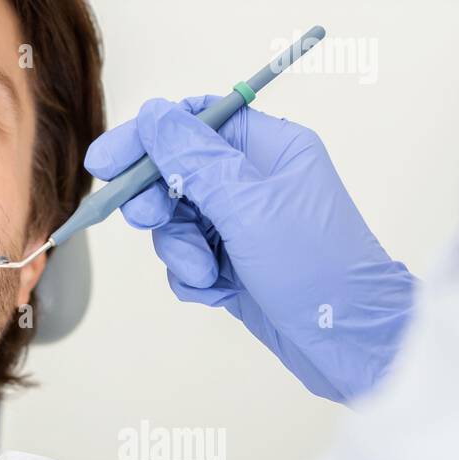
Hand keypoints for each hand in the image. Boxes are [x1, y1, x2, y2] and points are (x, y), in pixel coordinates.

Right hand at [84, 96, 416, 402]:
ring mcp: (243, 224)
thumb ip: (193, 160)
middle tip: (147, 219)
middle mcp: (255, 180)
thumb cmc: (318, 268)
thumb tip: (153, 115)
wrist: (350, 344)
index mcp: (270, 148)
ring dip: (180, 249)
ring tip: (205, 271)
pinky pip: (187, 258)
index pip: (196, 120)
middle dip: (158, 202)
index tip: (107, 162)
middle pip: (175, 171)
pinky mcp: (234, 264)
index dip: (148, 136)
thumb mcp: (248, 207)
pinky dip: (193, 276)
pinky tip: (217, 291)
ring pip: (176, 221)